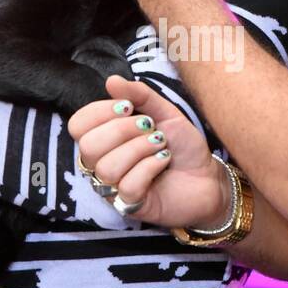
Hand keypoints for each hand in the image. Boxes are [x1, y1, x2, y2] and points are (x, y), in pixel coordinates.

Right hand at [67, 74, 231, 229]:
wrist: (209, 176)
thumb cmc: (183, 146)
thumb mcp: (164, 112)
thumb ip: (139, 95)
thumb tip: (111, 81)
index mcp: (104, 139)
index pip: (78, 125)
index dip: (99, 112)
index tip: (128, 107)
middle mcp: (102, 164)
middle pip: (88, 146)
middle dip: (122, 131)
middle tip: (150, 128)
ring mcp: (114, 188)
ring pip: (107, 167)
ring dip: (140, 149)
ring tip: (161, 146)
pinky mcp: (130, 206)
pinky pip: (127, 186)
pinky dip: (150, 168)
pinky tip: (163, 163)